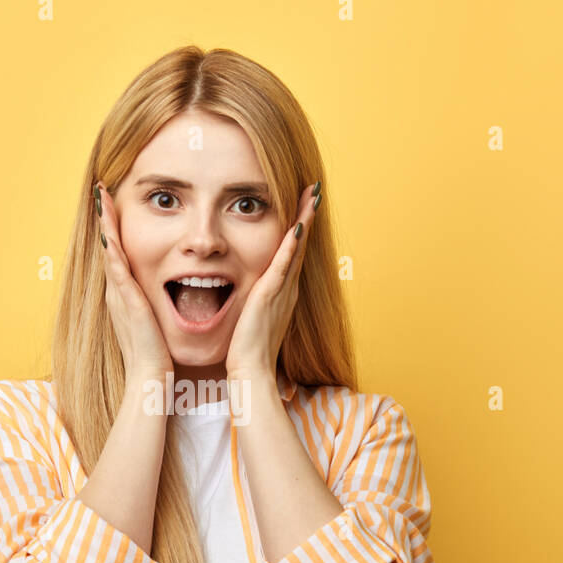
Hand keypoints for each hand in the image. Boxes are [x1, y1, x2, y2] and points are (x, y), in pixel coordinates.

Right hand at [95, 182, 172, 380]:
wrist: (150, 383)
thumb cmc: (157, 360)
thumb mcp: (157, 327)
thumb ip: (158, 310)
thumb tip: (172, 300)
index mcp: (127, 299)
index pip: (119, 257)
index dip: (114, 231)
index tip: (113, 207)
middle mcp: (119, 295)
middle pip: (109, 248)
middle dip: (105, 220)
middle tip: (101, 192)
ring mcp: (120, 298)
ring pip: (109, 252)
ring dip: (105, 225)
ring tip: (101, 198)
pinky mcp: (128, 304)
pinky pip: (117, 269)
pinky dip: (112, 247)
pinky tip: (109, 229)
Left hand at [225, 181, 320, 381]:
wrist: (252, 371)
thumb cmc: (250, 352)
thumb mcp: (254, 321)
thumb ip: (255, 305)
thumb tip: (249, 299)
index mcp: (282, 294)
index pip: (292, 254)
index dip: (299, 230)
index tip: (304, 207)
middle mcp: (287, 289)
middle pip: (299, 245)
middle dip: (307, 216)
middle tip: (314, 190)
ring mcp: (282, 291)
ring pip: (296, 248)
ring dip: (304, 220)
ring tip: (312, 195)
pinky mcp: (271, 295)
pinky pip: (283, 264)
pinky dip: (291, 244)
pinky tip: (296, 225)